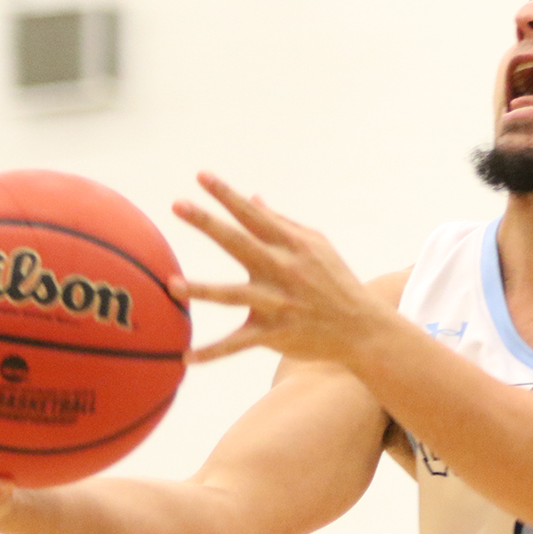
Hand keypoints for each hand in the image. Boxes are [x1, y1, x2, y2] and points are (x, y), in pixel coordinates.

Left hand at [171, 172, 389, 364]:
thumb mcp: (317, 245)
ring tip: (171, 284)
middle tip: (178, 204)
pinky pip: (238, 344)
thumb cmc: (335, 280)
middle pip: (239, 243)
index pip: (253, 214)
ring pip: (233, 295)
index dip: (227, 194)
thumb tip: (252, 198)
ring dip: (202, 289)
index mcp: (291, 245)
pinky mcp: (274, 334)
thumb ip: (281, 222)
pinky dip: (213, 352)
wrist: (361, 327)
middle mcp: (282, 269)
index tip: (201, 175)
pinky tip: (187, 357)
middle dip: (208, 223)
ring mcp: (277, 302)